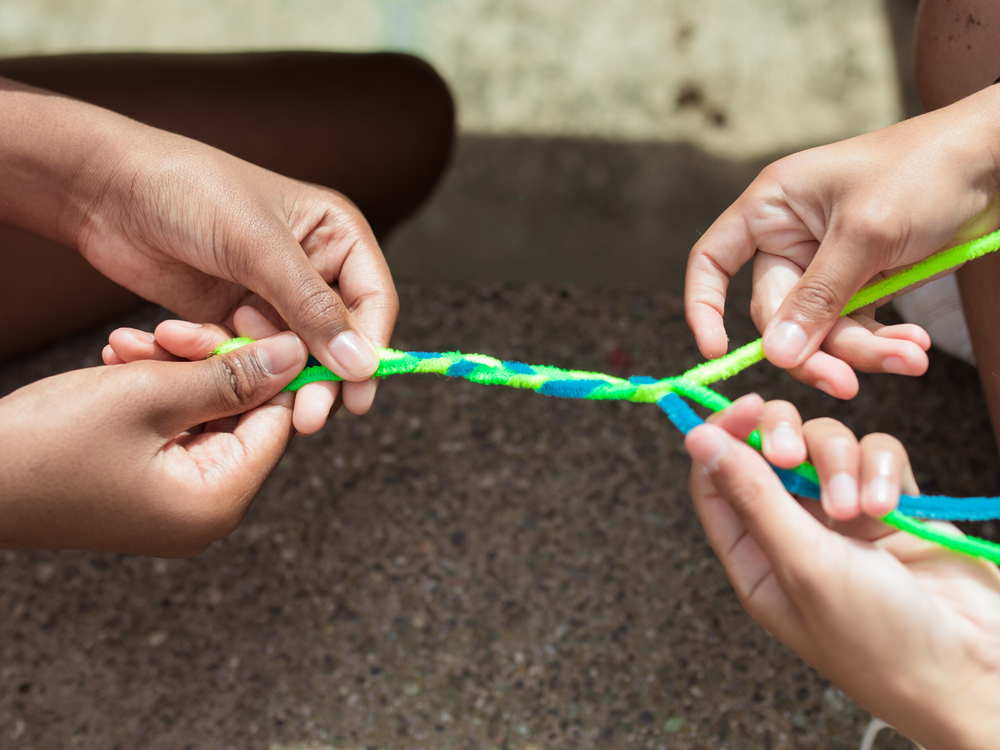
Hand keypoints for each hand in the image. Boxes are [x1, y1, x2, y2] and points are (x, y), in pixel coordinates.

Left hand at [0, 78, 397, 423]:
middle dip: (321, 377)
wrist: (105, 188)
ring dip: (265, 371)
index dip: (370, 351)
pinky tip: (187, 343)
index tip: (356, 396)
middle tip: (306, 417)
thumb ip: (313, 308)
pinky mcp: (232, 319)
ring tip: (236, 376)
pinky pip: (246, 357)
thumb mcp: (258, 247)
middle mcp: (313, 269)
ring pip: (290, 356)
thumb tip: (362, 363)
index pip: (374, 303)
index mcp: (336, 236)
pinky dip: (224, 360)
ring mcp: (272, 297)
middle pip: (337, 340)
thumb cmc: (189, 192)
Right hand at [0, 331, 306, 556]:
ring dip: (173, 372)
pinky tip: (120, 363)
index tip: (246, 325)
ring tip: (129, 345)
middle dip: (206, 366)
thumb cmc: (48, 443)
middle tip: (167, 331)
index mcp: (218, 500)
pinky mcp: (146, 491)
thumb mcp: (149, 394)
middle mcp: (206, 511)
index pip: (278, 422)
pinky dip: (152, 395)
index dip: (268, 368)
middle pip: (240, 417)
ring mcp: (175, 504)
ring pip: (203, 416)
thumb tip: (296, 355)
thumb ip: (231, 375)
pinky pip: (171, 432)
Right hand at [684, 86, 999, 397]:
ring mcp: (826, 264)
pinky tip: (914, 348)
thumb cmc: (925, 171)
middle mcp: (790, 238)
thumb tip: (776, 355)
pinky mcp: (862, 283)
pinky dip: (883, 343)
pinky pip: (855, 328)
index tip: (716, 351)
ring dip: (862, 352)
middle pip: (777, 313)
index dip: (703, 305)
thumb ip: (818, 297)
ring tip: (910, 359)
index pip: (712, 260)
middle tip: (848, 384)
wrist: (996, 159)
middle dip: (818, 347)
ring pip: (820, 330)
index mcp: (772, 207)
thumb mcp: (866, 233)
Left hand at [685, 395, 999, 749]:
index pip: (718, 480)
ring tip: (862, 510)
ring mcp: (844, 516)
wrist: (970, 667)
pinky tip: (892, 504)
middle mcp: (793, 532)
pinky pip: (878, 454)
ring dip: (843, 464)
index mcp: (754, 556)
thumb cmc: (875, 638)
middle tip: (797, 454)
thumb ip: (752, 496)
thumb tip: (696, 441)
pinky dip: (883, 468)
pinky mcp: (893, 502)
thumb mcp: (802, 564)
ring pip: (826, 445)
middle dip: (787, 439)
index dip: (724, 437)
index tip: (747, 408)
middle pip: (772, 451)